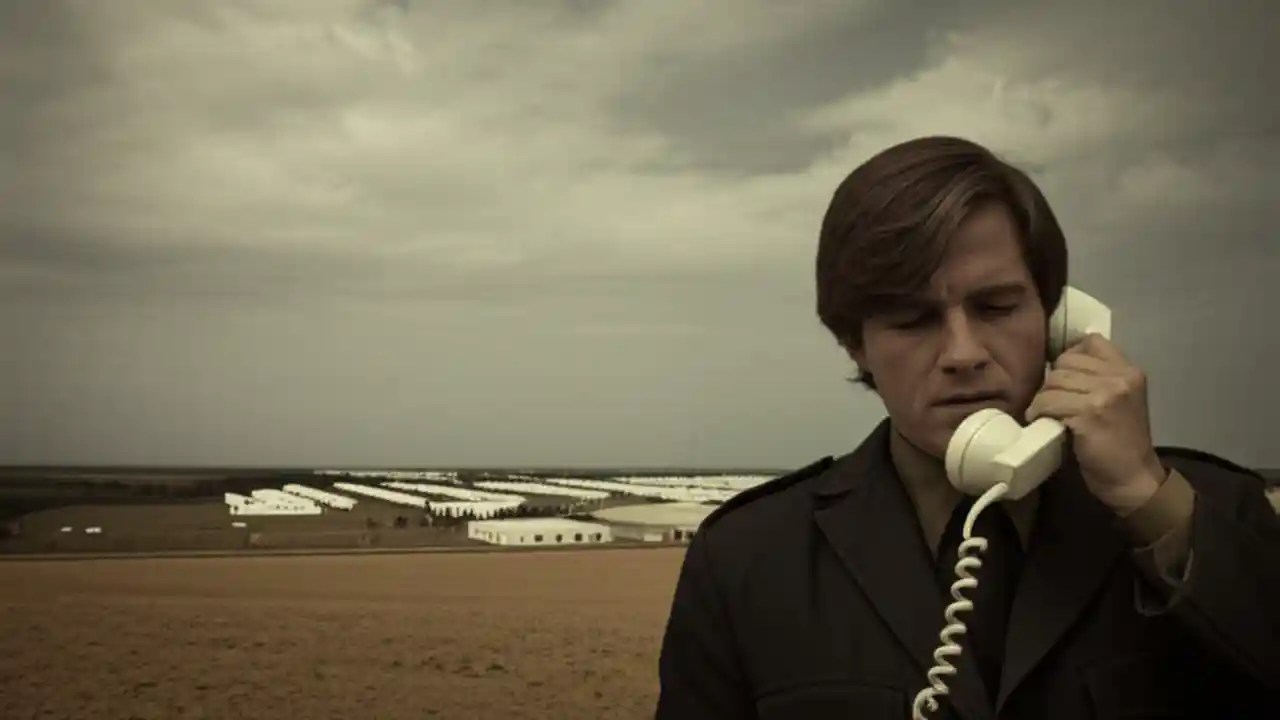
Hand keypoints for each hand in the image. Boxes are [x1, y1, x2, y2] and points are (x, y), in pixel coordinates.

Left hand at [1025, 333, 1168, 514]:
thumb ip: (1101, 377)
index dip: (1071, 355)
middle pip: (1066, 362)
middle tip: (1051, 400)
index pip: (1092, 342)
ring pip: (1054, 381)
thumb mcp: (1122, 399)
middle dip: (1053, 381)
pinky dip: (1039, 411)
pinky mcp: (1088, 414)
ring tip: (1045, 411)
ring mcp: (1105, 395)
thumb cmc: (1122, 440)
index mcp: (1129, 371)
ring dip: (1043, 397)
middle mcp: (1120, 378)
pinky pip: (1049, 402)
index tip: (1065, 376)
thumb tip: (1062, 363)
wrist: (1134, 478)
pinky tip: (1040, 420)